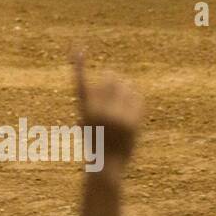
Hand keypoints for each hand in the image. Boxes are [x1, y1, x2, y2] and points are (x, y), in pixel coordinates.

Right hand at [73, 52, 142, 166]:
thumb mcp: (87, 122)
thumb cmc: (94, 143)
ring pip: (126, 87)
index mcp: (84, 112)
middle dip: (113, 79)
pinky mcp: (132, 122)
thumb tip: (113, 77)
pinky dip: (136, 101)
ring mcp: (117, 117)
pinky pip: (138, 99)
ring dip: (125, 89)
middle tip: (114, 82)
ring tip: (122, 103)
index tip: (77, 48)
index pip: (81, 84)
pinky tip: (131, 111)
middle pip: (110, 79)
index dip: (78, 65)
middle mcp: (100, 112)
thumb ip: (96, 100)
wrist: (105, 166)